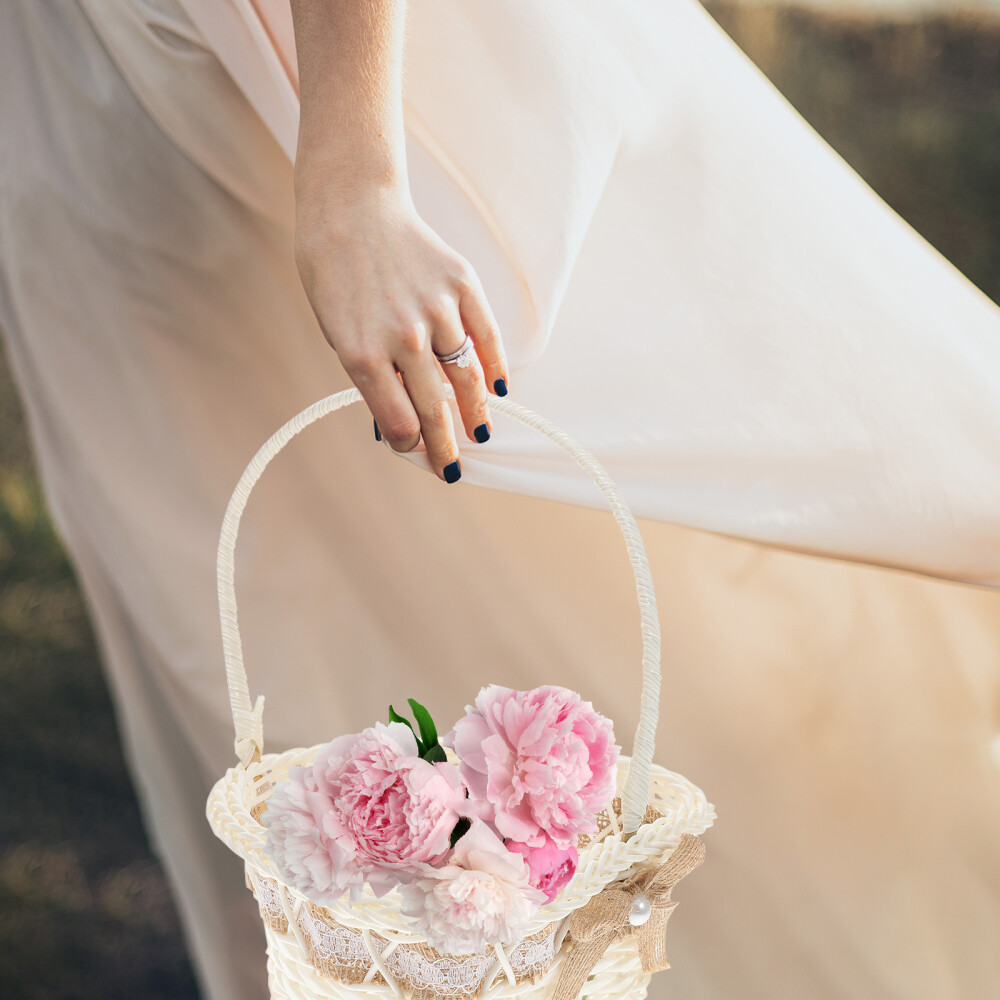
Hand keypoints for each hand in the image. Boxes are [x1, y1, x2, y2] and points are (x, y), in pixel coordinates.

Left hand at [294, 181, 509, 482]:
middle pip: (435, 409)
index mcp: (362, 354)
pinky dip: (495, 366)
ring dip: (476, 413)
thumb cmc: (334, 274)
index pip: (399, 423)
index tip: (416, 451)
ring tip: (480, 433)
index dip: (410, 445)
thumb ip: (370, 376)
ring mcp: (436, 310)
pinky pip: (486, 337)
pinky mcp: (461, 285)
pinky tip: (498, 389)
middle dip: (445, 446)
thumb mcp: (337, 332)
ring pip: (467, 378)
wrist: (351, 208)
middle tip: (454, 468)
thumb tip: (402, 415)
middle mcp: (403, 337)